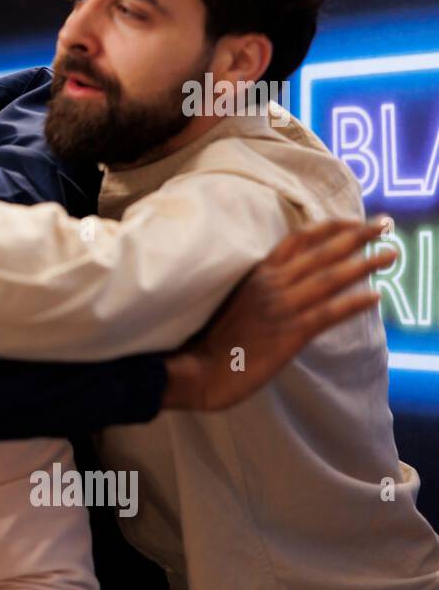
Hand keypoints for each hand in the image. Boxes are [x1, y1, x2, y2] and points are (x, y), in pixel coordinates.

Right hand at [163, 219, 394, 410]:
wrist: (198, 369)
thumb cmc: (214, 339)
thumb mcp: (236, 301)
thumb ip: (262, 288)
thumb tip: (289, 282)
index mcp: (257, 274)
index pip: (297, 240)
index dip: (328, 227)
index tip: (352, 220)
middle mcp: (271, 285)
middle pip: (320, 252)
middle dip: (356, 236)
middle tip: (385, 224)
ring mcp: (281, 308)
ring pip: (329, 279)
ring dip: (364, 264)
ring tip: (391, 254)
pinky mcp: (289, 334)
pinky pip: (328, 314)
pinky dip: (353, 303)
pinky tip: (375, 296)